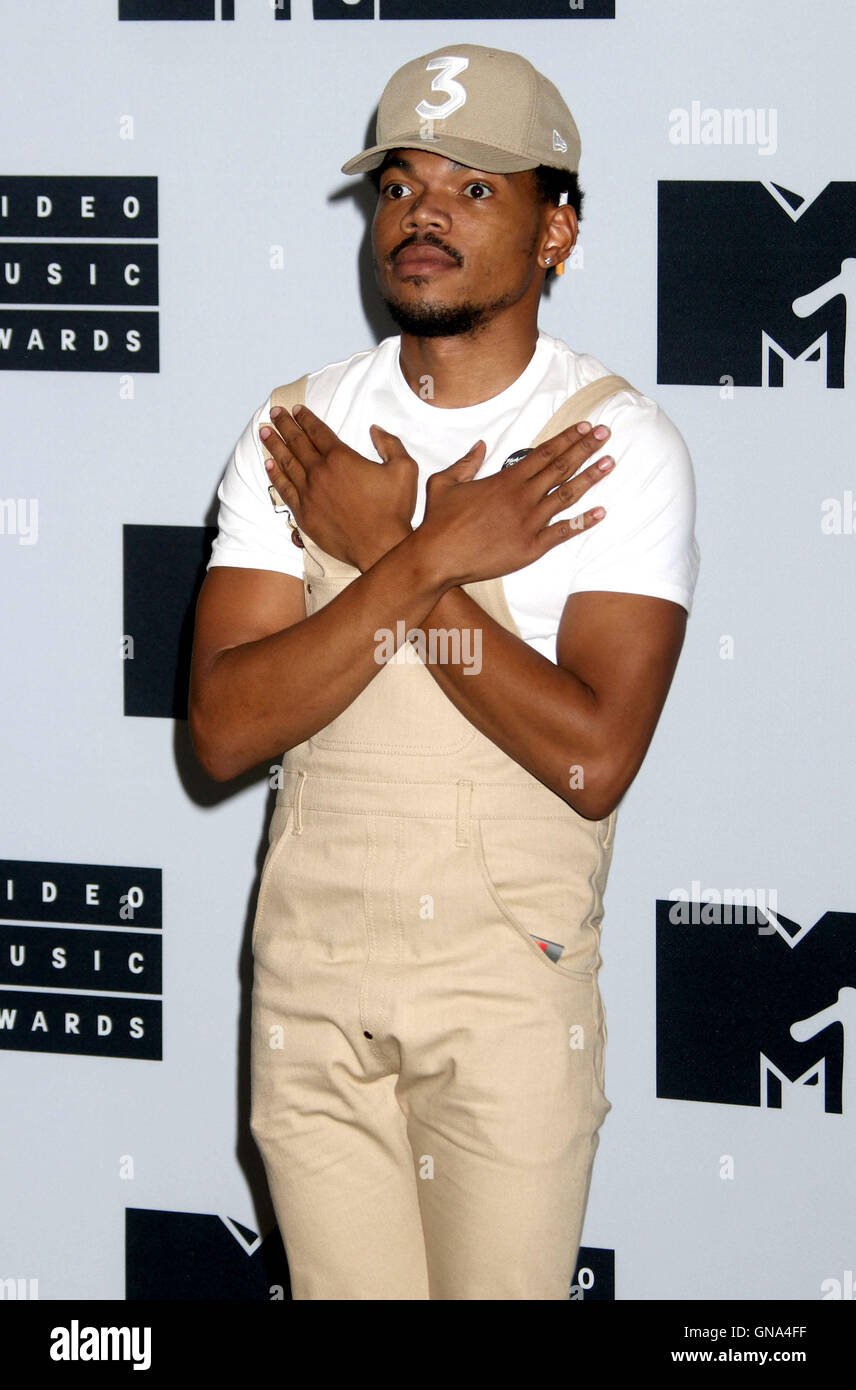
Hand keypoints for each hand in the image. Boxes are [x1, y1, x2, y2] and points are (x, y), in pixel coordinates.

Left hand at [261, 405, 417, 570]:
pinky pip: (284, 489)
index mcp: (341, 458)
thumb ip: (390, 444)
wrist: (380, 546)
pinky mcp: (304, 513)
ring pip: (286, 463)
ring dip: (274, 445)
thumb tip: (374, 430)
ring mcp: (309, 493)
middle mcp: (320, 472)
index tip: (296, 409)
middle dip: (284, 425)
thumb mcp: (404, 469)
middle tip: (273, 412)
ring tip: (264, 432)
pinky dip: (275, 475)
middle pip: (297, 442)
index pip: (317, 431)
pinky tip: (268, 465)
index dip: (305, 418)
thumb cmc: (394, 510)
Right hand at [418, 421, 614, 587]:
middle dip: (585, 448)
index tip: (584, 427)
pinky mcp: (531, 547)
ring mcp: (529, 523)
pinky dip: (584, 522)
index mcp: (505, 480)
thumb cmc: (438, 521)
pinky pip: (563, 532)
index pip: (544, 453)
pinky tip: (601, 512)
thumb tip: (480, 446)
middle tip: (605, 434)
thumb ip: (466, 462)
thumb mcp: (444, 482)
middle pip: (561, 468)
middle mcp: (522, 497)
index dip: (566, 438)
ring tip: (610, 462)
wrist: (437, 557)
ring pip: (567, 495)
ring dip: (591, 478)